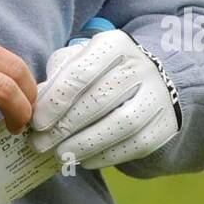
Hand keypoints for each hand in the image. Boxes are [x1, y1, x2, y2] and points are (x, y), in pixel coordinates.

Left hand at [27, 29, 182, 170]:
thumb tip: (38, 102)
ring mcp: (158, 95)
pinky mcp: (166, 124)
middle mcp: (140, 66)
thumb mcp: (80, 59)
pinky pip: (136, 144)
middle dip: (65, 126)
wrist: (155, 79)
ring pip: (121, 124)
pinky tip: (84, 160)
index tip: (36, 121)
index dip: (56, 100)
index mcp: (114, 44)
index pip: (81, 73)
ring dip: (86, 143)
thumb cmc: (103, 71)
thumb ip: (58, 75)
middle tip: (40, 144)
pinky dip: (107, 156)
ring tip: (60, 155)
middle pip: (99, 99)